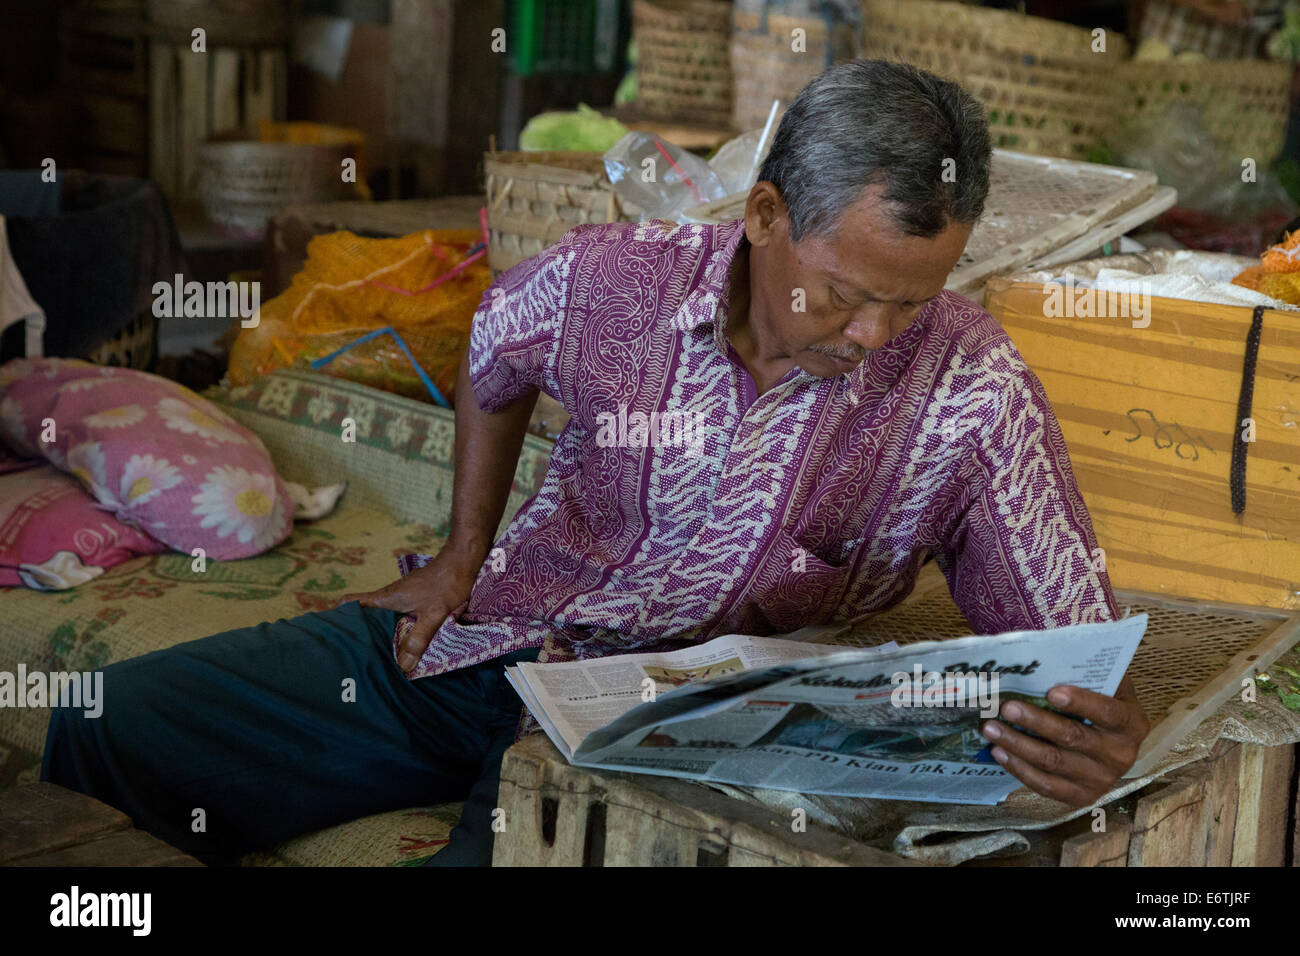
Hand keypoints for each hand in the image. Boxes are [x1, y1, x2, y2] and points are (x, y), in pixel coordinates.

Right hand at [338, 540, 486, 672]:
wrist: (463, 560)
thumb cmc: (447, 584)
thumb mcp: (433, 615)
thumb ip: (418, 639)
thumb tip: (403, 667)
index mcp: (387, 598)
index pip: (352, 603)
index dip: (339, 616)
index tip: (332, 634)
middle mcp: (389, 597)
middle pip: (365, 613)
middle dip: (359, 632)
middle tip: (355, 654)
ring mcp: (401, 596)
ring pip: (381, 615)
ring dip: (378, 631)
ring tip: (376, 654)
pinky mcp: (413, 597)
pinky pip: (396, 614)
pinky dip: (394, 627)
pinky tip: (401, 642)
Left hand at [980, 676, 1149, 806]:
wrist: (1112, 742)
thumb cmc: (1101, 701)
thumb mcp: (1104, 682)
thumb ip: (1085, 670)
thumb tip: (1043, 650)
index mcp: (1131, 723)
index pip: (1107, 713)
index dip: (1081, 702)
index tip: (1052, 692)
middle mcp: (1121, 755)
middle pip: (1073, 737)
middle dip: (1036, 721)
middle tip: (1006, 706)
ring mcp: (1101, 779)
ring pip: (1054, 762)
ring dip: (1018, 744)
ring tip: (990, 727)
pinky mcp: (1081, 796)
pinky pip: (1047, 786)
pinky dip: (1020, 769)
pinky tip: (999, 752)